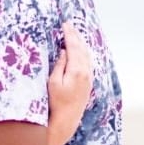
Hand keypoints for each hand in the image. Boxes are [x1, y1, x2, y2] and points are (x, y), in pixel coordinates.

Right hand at [47, 22, 92, 142]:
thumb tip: (65, 51)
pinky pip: (89, 61)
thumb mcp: (53, 82)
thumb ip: (60, 65)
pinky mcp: (89, 82)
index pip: (74, 47)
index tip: (65, 25)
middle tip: (69, 24)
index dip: (69, 35)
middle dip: (76, 35)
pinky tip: (81, 49)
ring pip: (87, 54)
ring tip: (75, 33)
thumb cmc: (56, 102)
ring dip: (81, 42)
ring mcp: (89, 78)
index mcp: (77, 71)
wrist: (66, 119)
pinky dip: (85, 52)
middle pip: (82, 48)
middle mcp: (86, 73)